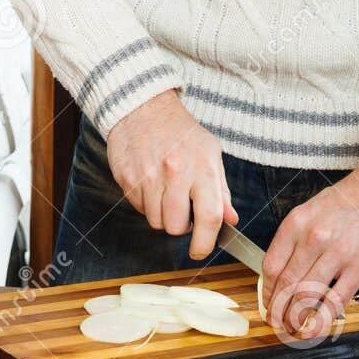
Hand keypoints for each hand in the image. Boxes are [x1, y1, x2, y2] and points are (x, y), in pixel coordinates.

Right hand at [106, 90, 238, 258]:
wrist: (143, 107)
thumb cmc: (181, 132)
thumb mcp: (210, 154)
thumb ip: (220, 191)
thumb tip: (230, 220)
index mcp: (203, 168)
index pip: (209, 218)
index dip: (206, 243)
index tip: (201, 250)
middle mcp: (176, 173)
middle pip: (176, 228)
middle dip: (180, 226)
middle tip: (182, 208)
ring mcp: (148, 176)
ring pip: (155, 222)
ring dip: (162, 215)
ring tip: (166, 191)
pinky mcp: (127, 178)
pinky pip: (138, 209)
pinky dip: (146, 203)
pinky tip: (150, 182)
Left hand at [262, 160, 358, 338]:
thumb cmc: (351, 198)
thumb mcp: (313, 208)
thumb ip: (297, 238)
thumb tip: (285, 269)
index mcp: (297, 223)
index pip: (272, 266)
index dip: (266, 292)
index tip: (268, 302)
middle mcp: (314, 238)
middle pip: (286, 286)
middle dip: (278, 311)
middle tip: (277, 322)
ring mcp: (337, 254)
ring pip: (307, 297)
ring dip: (296, 319)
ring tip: (293, 329)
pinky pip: (335, 301)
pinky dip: (322, 319)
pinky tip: (315, 328)